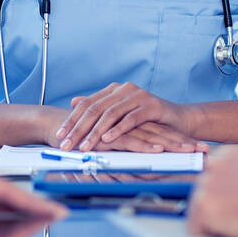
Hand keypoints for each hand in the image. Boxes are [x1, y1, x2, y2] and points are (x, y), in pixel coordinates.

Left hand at [55, 82, 208, 152]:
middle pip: (95, 109)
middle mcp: (124, 89)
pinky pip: (130, 119)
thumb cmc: (147, 121)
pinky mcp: (151, 106)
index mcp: (114, 90)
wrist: (178, 121)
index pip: (87, 104)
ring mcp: (138, 96)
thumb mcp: (120, 114)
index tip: (59, 136)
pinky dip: (118, 130)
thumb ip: (99, 107)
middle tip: (66, 145)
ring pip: (110, 114)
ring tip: (84, 147)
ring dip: (95, 132)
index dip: (72, 120)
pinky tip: (107, 140)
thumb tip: (74, 102)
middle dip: (78, 129)